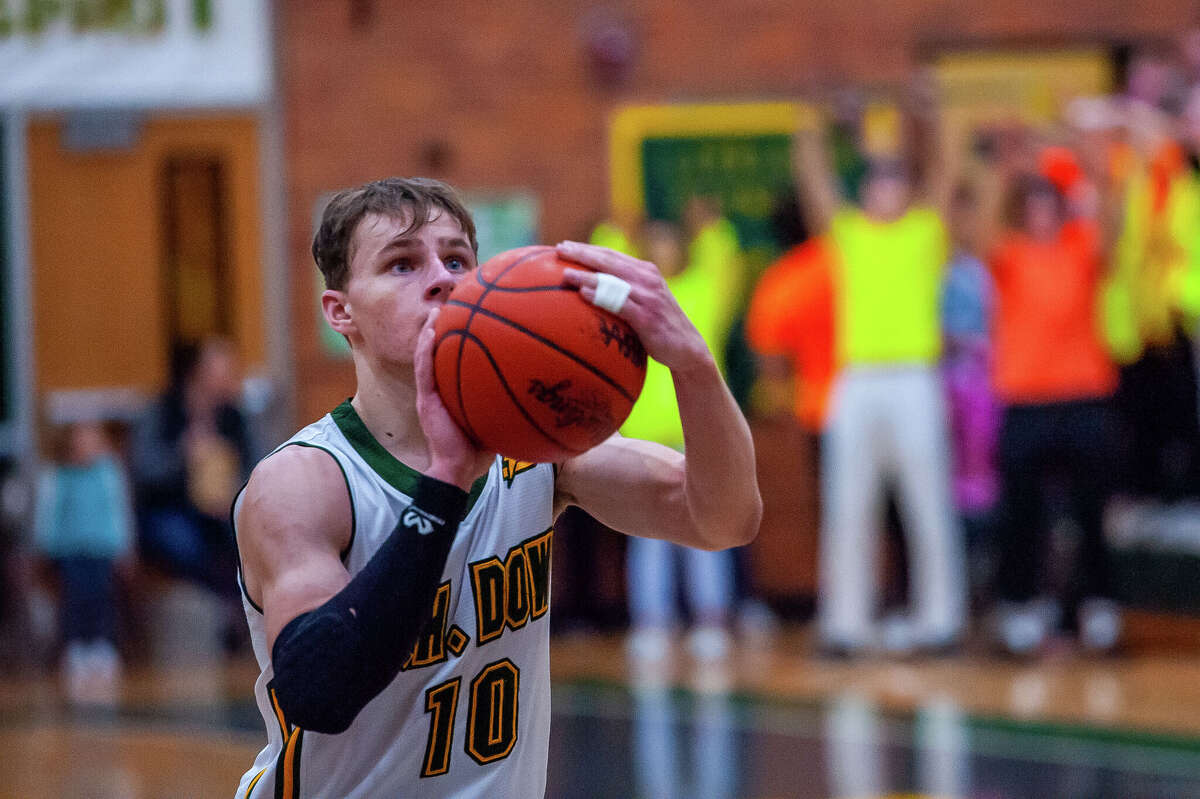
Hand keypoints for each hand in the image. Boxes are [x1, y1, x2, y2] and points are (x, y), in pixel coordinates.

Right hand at [414, 308, 494, 489]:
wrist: (459, 468)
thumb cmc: (480, 449)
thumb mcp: (499, 419)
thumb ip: (510, 401)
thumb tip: (541, 389)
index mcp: (455, 392)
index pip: (457, 361)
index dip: (461, 340)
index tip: (473, 318)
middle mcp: (441, 389)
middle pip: (440, 353)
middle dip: (445, 330)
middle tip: (455, 306)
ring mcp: (430, 394)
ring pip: (425, 356)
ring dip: (429, 333)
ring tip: (437, 311)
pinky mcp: (425, 400)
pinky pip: (422, 369)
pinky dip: (423, 349)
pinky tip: (428, 332)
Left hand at [556, 241, 712, 373]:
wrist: (688, 348)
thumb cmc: (659, 327)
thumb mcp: (644, 302)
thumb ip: (623, 292)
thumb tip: (588, 291)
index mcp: (645, 271)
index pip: (611, 255)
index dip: (587, 249)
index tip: (564, 245)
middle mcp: (648, 279)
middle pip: (609, 261)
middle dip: (583, 253)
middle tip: (559, 250)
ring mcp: (648, 297)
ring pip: (612, 281)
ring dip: (587, 275)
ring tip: (565, 273)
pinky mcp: (647, 316)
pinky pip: (620, 303)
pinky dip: (600, 296)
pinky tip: (583, 294)